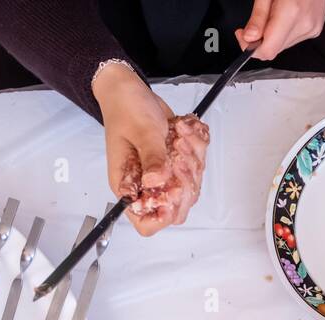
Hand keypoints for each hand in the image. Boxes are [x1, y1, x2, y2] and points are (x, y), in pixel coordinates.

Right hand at [93, 63, 208, 235]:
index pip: (145, 223)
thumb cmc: (127, 110)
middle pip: (176, 209)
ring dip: (192, 159)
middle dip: (185, 183)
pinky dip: (197, 147)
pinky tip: (184, 128)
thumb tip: (157, 181)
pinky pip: (198, 167)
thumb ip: (152, 158)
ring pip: (191, 186)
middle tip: (179, 155)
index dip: (162, 217)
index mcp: (129, 186)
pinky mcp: (176, 165)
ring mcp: (163, 176)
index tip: (174, 192)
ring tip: (179, 134)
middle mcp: (146, 186)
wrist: (131, 91)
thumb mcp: (142, 132)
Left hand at [237, 0, 324, 59]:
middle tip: (255, 23)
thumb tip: (249, 38)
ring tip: (274, 14)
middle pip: (275, 49)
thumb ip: (258, 16)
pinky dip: (283, 32)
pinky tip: (285, 17)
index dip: (251, 48)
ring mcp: (312, 28)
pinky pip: (293, 40)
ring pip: (283, 46)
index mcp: (291, 12)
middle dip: (260, 40)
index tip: (243, 36)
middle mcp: (304, 23)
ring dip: (273, 36)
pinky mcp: (315, 30)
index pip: (268, 49)